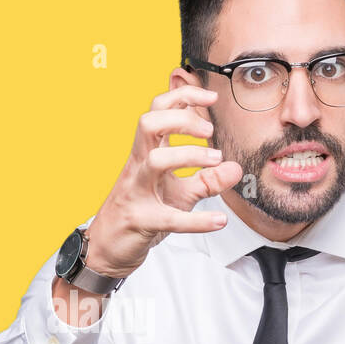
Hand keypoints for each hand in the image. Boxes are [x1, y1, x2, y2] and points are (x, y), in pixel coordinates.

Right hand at [82, 84, 242, 278]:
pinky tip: (219, 221)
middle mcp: (138, 166)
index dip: (183, 96)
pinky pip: (169, 218)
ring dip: (189, 155)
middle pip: (149, 123)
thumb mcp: (180, 194)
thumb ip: (207, 180)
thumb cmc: (142, 212)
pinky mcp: (141, 220)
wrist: (109, 247)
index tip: (211, 98)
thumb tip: (235, 168)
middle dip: (182, 119)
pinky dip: (196, 220)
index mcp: (146, 153)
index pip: (158, 110)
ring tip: (215, 160)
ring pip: (155, 161)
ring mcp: (137, 191)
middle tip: (208, 131)